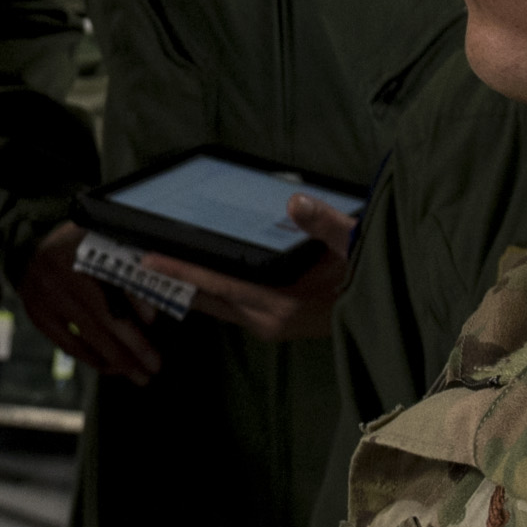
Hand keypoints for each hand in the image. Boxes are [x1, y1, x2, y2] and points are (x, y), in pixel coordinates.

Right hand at [18, 222, 162, 383]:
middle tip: (155, 366)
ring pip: (89, 336)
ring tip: (140, 375)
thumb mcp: (101, 244)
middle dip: (133, 345)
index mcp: (82, 250)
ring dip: (117, 360)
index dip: (135, 300)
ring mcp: (47, 299)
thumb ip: (126, 268)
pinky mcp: (39, 318)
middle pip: (104, 315)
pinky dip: (92, 359)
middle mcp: (62, 275)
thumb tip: (151, 312)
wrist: (28, 253)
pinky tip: (111, 368)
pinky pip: (69, 345)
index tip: (153, 320)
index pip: (115, 278)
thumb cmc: (78, 249)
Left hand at [130, 194, 360, 343]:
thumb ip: (325, 226)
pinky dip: (209, 290)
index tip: (147, 260)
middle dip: (172, 281)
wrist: (390, 313)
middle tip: (136, 260)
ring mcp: (269, 325)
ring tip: (155, 265)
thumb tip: (295, 201)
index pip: (219, 284)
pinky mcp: (273, 323)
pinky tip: (196, 273)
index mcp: (280, 303)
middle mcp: (267, 319)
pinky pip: (229, 305)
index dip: (182, 271)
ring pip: (216, 304)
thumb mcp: (355, 247)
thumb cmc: (374, 279)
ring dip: (188, 286)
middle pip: (207, 298)